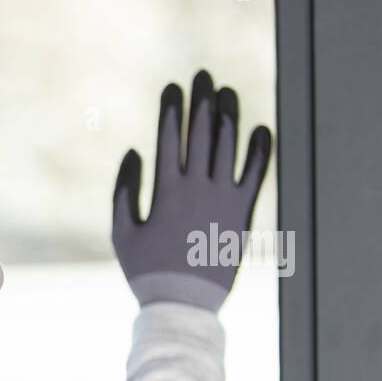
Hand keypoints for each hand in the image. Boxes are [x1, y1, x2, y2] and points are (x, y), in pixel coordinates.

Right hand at [111, 69, 271, 312]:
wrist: (182, 304)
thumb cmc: (146, 271)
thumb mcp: (121, 233)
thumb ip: (123, 190)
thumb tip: (133, 151)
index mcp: (165, 192)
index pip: (169, 139)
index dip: (172, 109)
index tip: (172, 87)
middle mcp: (196, 189)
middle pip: (201, 134)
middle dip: (201, 101)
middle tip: (202, 76)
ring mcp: (222, 200)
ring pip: (229, 147)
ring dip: (229, 116)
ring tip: (227, 93)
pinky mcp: (243, 214)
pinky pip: (255, 175)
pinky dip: (259, 151)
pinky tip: (260, 129)